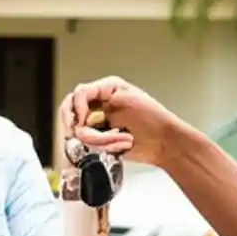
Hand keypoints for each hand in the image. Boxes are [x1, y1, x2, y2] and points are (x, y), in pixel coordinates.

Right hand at [58, 76, 184, 167]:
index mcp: (106, 89)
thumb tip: (77, 113)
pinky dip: (105, 147)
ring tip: (122, 139)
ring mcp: (98, 123)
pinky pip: (89, 145)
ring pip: (81, 133)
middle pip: (72, 113)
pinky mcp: (100, 140)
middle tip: (94, 135)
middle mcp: (99, 104)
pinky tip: (120, 145)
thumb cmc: (153, 118)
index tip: (82, 121)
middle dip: (85, 129)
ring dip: (103, 140)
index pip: (78, 94)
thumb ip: (97, 98)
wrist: (165, 143)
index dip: (77, 109)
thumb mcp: (125, 99)